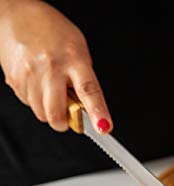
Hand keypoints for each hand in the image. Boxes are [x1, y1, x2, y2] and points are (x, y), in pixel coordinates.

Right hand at [0, 0, 111, 132]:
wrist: (18, 15)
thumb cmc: (54, 33)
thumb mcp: (79, 51)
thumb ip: (84, 79)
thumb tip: (89, 110)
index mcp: (74, 58)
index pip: (89, 90)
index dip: (97, 112)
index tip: (104, 127)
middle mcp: (51, 66)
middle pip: (57, 113)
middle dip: (64, 122)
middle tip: (69, 116)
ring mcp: (30, 73)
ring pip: (42, 113)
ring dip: (50, 111)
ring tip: (52, 90)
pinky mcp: (14, 79)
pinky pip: (28, 104)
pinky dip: (36, 101)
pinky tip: (38, 84)